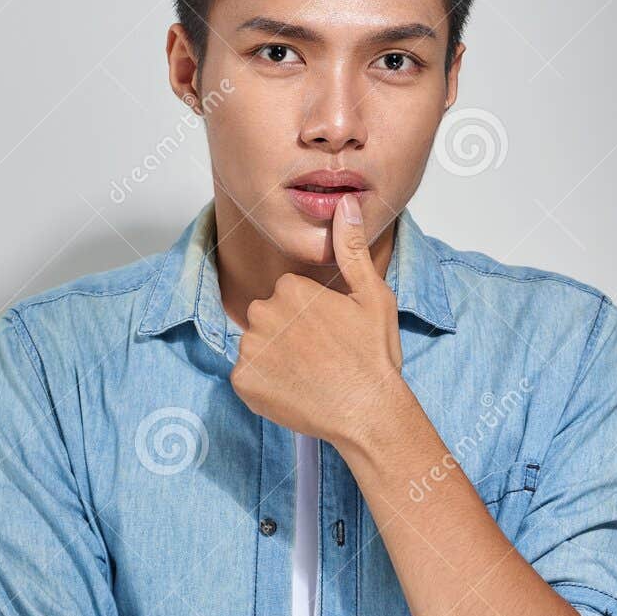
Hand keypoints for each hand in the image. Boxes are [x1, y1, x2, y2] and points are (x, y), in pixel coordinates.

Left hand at [229, 193, 404, 444]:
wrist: (368, 411)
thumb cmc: (374, 356)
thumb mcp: (372, 295)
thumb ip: (351, 248)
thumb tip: (345, 204)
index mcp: (290, 289)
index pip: (288, 295)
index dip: (310, 316)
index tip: (330, 334)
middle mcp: (263, 313)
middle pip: (268, 318)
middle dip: (287, 334)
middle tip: (321, 356)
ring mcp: (250, 349)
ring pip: (256, 346)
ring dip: (275, 359)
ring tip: (309, 375)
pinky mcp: (242, 381)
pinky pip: (247, 376)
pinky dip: (264, 384)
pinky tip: (294, 391)